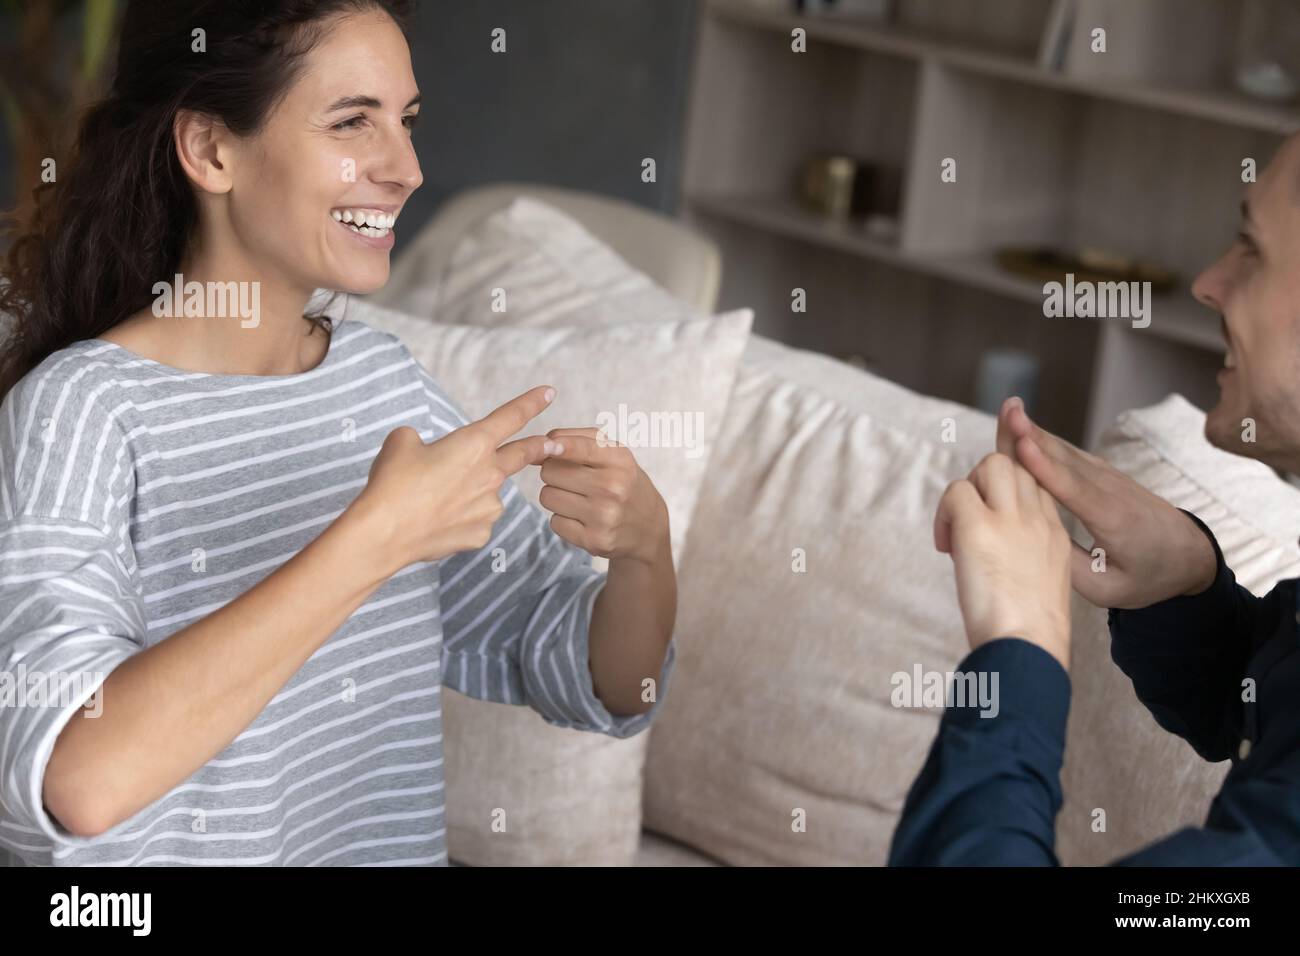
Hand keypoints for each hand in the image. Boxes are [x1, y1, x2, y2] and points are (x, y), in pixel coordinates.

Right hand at [356, 385, 559, 569]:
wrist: (385, 532)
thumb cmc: (393, 483)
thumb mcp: (402, 442)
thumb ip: (423, 441)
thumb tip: (425, 452)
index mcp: (474, 444)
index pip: (511, 417)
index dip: (531, 402)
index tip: (549, 393)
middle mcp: (489, 474)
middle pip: (522, 455)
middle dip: (540, 447)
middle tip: (553, 444)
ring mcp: (488, 507)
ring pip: (486, 493)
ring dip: (471, 491)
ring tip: (433, 499)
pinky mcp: (480, 533)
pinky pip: (474, 520)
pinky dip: (459, 518)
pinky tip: (435, 521)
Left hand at [537, 427, 669, 564]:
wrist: (647, 526)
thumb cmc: (622, 481)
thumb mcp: (612, 452)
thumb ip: (576, 439)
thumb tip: (536, 448)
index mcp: (619, 460)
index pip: (578, 447)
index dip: (556, 445)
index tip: (546, 446)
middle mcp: (613, 487)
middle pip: (550, 471)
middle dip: (554, 473)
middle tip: (573, 479)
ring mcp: (604, 516)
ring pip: (547, 496)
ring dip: (556, 496)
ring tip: (578, 498)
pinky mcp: (594, 540)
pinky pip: (554, 522)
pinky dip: (563, 520)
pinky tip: (582, 518)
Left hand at [934, 452, 1072, 669]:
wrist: (1028, 646)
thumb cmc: (1028, 632)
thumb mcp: (1039, 583)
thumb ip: (1023, 556)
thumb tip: (989, 551)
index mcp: (1054, 534)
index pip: (1038, 481)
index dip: (1014, 476)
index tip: (993, 489)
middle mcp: (1037, 519)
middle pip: (1015, 465)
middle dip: (985, 481)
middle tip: (968, 522)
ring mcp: (1010, 520)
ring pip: (991, 465)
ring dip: (967, 491)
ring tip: (958, 531)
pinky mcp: (979, 527)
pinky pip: (956, 492)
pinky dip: (944, 513)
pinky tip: (945, 546)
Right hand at [995, 397, 1215, 609]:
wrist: (1187, 554)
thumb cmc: (1147, 576)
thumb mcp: (1109, 589)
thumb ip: (1069, 566)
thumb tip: (1028, 540)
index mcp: (1114, 521)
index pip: (1074, 490)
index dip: (1046, 468)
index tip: (1023, 446)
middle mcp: (1110, 491)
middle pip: (1064, 460)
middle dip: (1034, 436)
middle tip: (1006, 412)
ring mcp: (1107, 477)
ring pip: (1064, 451)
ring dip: (1034, 431)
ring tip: (1009, 411)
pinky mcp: (1101, 472)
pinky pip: (1067, 454)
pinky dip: (1043, 440)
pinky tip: (1022, 428)